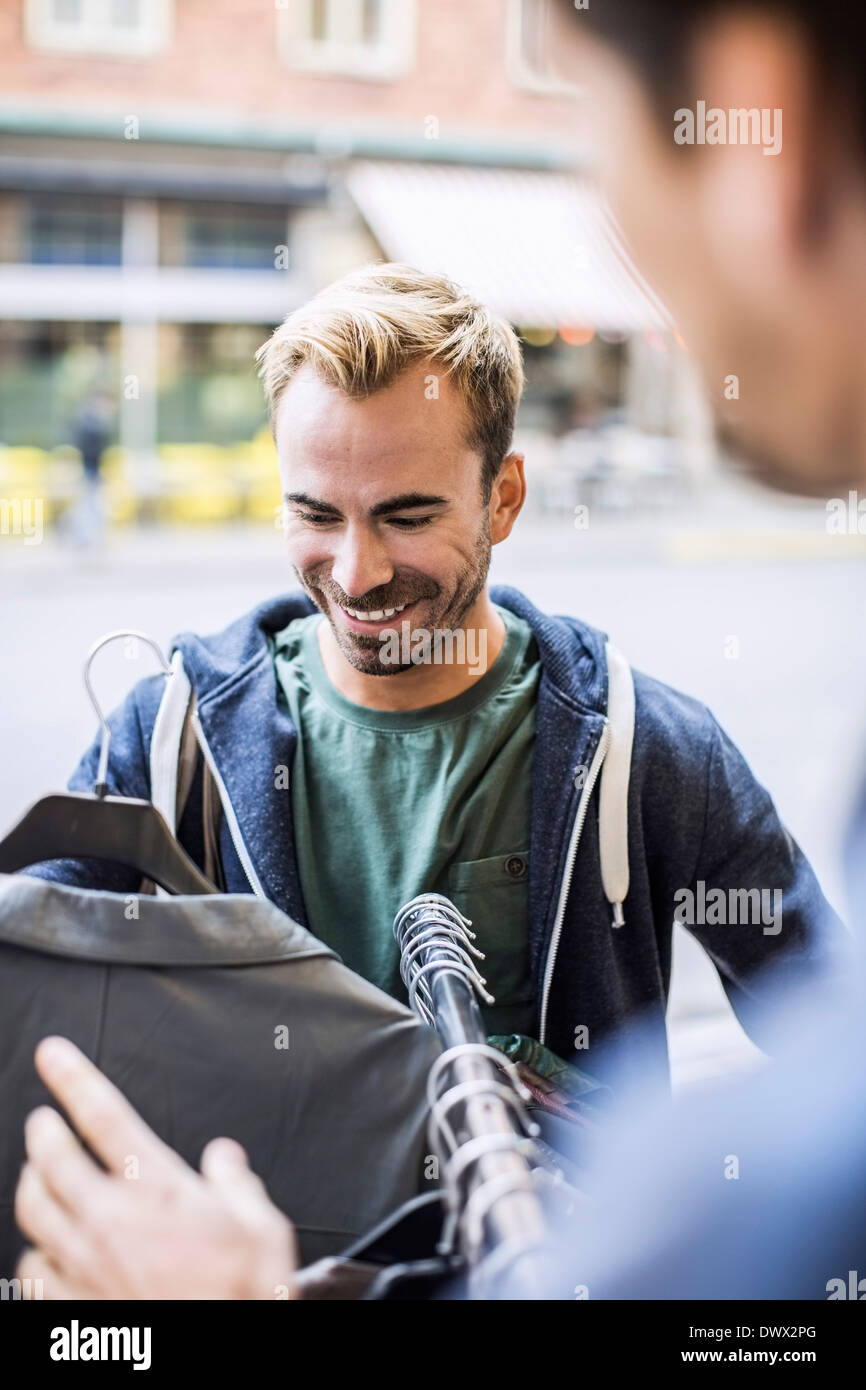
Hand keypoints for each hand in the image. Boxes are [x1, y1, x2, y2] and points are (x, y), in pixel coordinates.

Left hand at [14, 1036, 297, 1299]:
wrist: (226, 1359)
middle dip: (42, 1130)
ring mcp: (85, 1267)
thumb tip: (224, 1158)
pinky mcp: (71, 1307)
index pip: (103, 1117)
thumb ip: (238, 1184)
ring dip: (31, 1186)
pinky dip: (33, 1253)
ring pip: (32, 1213)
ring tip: (35, 1175)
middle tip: (41, 1118)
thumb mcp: (262, 1227)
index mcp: (156, 1190)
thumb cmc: (244, 1296)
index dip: (72, 1078)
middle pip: (51, 1161)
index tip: (53, 1055)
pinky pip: (30, 1272)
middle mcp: (110, 1223)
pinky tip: (42, 1250)